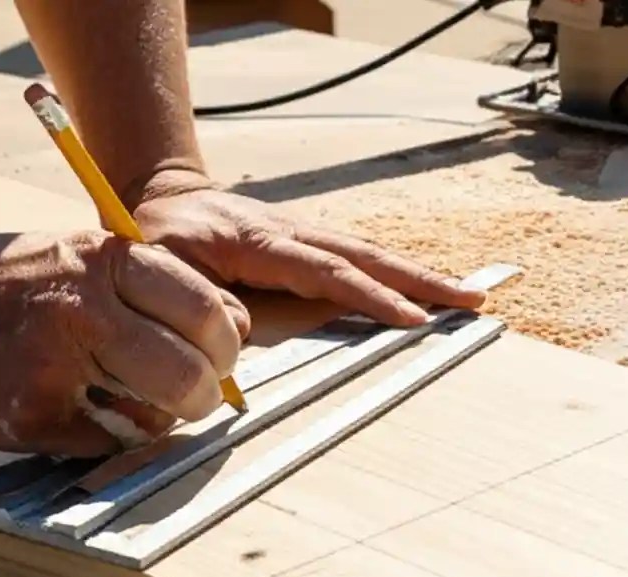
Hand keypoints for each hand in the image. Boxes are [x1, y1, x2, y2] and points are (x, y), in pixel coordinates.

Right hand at [0, 230, 246, 456]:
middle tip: (196, 393)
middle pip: (192, 370)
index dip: (226, 341)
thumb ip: (149, 288)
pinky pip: (110, 442)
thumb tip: (230, 330)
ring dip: (162, 417)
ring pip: (157, 414)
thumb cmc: (10, 285)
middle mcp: (84, 309)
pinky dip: (112, 435)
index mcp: (105, 261)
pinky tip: (87, 412)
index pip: (207, 309)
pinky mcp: (33, 416)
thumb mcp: (81, 256)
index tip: (220, 352)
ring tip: (139, 400)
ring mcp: (56, 367)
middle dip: (206, 391)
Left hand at [131, 171, 487, 325]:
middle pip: (366, 255)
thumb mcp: (162, 268)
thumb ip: (201, 301)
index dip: (371, 295)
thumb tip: (245, 331)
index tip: (412, 318)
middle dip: (421, 280)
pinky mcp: (304, 240)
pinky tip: (420, 288)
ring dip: (417, 275)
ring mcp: (302, 232)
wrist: (162, 194)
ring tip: (464, 297)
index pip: (327, 270)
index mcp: (258, 240)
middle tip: (471, 301)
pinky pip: (356, 256)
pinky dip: (393, 271)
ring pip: (368, 253)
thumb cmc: (156, 239)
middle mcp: (291, 230)